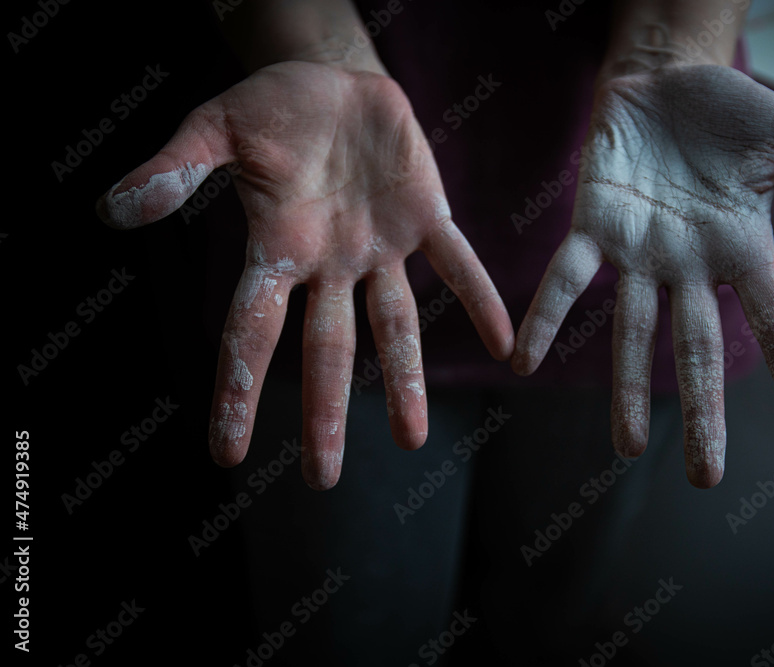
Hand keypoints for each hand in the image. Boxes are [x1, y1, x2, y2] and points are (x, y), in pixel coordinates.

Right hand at [97, 61, 513, 488]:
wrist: (332, 79)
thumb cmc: (271, 108)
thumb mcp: (215, 128)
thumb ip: (176, 170)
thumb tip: (111, 209)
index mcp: (278, 249)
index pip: (251, 332)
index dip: (239, 389)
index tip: (227, 450)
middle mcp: (331, 263)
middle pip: (328, 348)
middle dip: (327, 411)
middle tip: (322, 479)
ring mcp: (382, 246)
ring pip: (395, 323)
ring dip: (405, 378)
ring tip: (413, 440)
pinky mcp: (427, 216)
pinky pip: (459, 264)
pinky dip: (480, 299)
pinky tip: (504, 344)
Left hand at [512, 63, 773, 486]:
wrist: (665, 77)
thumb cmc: (729, 111)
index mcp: (744, 251)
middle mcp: (690, 266)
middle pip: (699, 349)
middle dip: (701, 412)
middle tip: (706, 477)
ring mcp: (640, 252)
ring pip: (633, 330)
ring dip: (626, 388)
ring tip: (625, 449)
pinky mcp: (594, 225)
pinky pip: (567, 278)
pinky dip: (547, 317)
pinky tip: (526, 361)